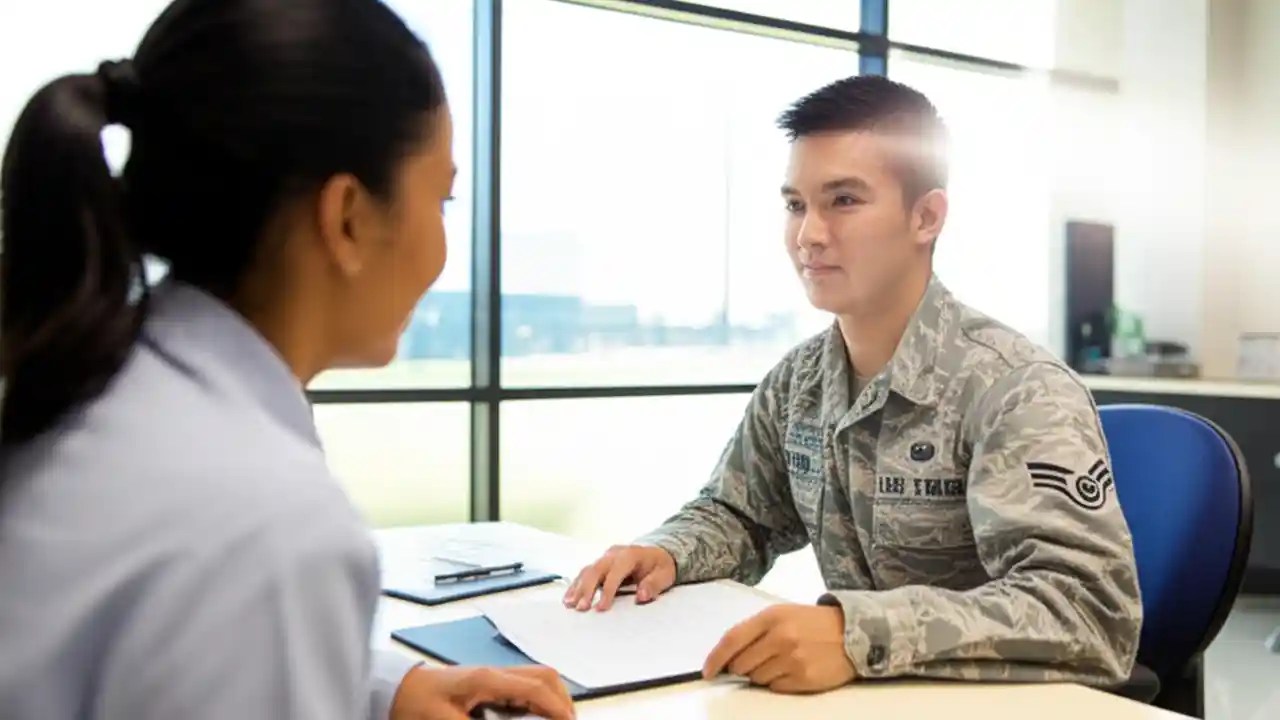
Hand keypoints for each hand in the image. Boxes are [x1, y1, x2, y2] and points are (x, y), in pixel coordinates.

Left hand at [390, 665, 574, 719]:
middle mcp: (495, 672)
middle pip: (543, 676)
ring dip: (553, 697)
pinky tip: (539, 716)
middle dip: (562, 699)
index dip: (557, 707)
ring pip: (537, 678)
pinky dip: (540, 699)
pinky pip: (524, 686)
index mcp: (487, 679)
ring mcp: (493, 675)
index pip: (535, 688)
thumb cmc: (417, 704)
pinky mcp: (489, 682)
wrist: (397, 688)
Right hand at [562, 544, 675, 611]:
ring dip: (578, 587)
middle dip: (587, 589)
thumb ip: (653, 585)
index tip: (602, 608)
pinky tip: (569, 598)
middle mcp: (614, 554)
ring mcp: (606, 557)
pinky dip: (576, 585)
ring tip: (570, 604)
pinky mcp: (601, 564)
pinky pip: (585, 573)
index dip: (608, 590)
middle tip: (581, 608)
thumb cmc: (661, 566)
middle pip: (596, 570)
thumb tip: (642, 596)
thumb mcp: (665, 575)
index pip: (615, 572)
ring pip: (587, 571)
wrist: (657, 554)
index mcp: (630, 555)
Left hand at [702, 604, 855, 693]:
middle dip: (742, 666)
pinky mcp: (804, 679)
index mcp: (772, 617)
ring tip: (782, 660)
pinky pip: (775, 688)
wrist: (853, 633)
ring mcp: (793, 659)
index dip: (715, 658)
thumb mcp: (783, 614)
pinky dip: (778, 682)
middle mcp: (781, 637)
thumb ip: (754, 631)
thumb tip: (727, 657)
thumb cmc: (813, 623)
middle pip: (741, 664)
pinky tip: (793, 669)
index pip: (732, 640)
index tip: (707, 671)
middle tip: (759, 658)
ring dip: (762, 674)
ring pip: (756, 678)